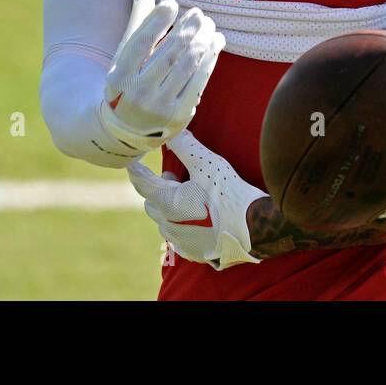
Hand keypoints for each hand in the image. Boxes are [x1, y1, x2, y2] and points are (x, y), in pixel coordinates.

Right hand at [94, 0, 224, 165]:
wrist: (126, 129)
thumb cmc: (128, 83)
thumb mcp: (123, 57)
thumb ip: (137, 24)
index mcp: (118, 76)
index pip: (140, 43)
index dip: (157, 21)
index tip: (172, 5)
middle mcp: (137, 94)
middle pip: (169, 53)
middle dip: (187, 29)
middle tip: (198, 13)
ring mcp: (159, 107)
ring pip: (187, 65)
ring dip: (203, 40)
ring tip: (209, 25)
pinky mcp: (179, 116)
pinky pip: (199, 81)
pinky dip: (210, 58)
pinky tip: (215, 43)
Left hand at [127, 130, 268, 269]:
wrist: (254, 228)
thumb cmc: (229, 194)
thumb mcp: (207, 164)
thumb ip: (185, 146)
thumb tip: (171, 132)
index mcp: (166, 202)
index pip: (141, 182)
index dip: (136, 169)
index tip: (132, 160)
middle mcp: (168, 225)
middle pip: (151, 203)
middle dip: (157, 188)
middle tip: (174, 177)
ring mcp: (180, 241)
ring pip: (164, 221)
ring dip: (169, 207)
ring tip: (189, 195)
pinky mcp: (193, 252)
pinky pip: (178, 236)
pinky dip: (182, 223)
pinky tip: (199, 216)